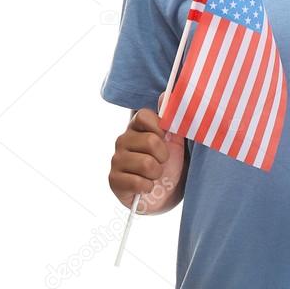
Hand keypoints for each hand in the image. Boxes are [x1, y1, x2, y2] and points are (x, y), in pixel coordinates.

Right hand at [108, 91, 184, 212]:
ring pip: (146, 163)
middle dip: (163, 156)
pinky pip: (138, 182)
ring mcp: (116, 160)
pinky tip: (146, 187)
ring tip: (155, 175)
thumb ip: (171, 120)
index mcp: (136, 127)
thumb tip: (164, 94)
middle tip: (162, 162)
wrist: (164, 194)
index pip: (143, 115)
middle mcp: (123, 140)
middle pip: (150, 141)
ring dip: (157, 174)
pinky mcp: (113, 180)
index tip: (165, 138)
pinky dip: (148, 187)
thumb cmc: (170, 165)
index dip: (159, 128)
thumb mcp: (175, 142)